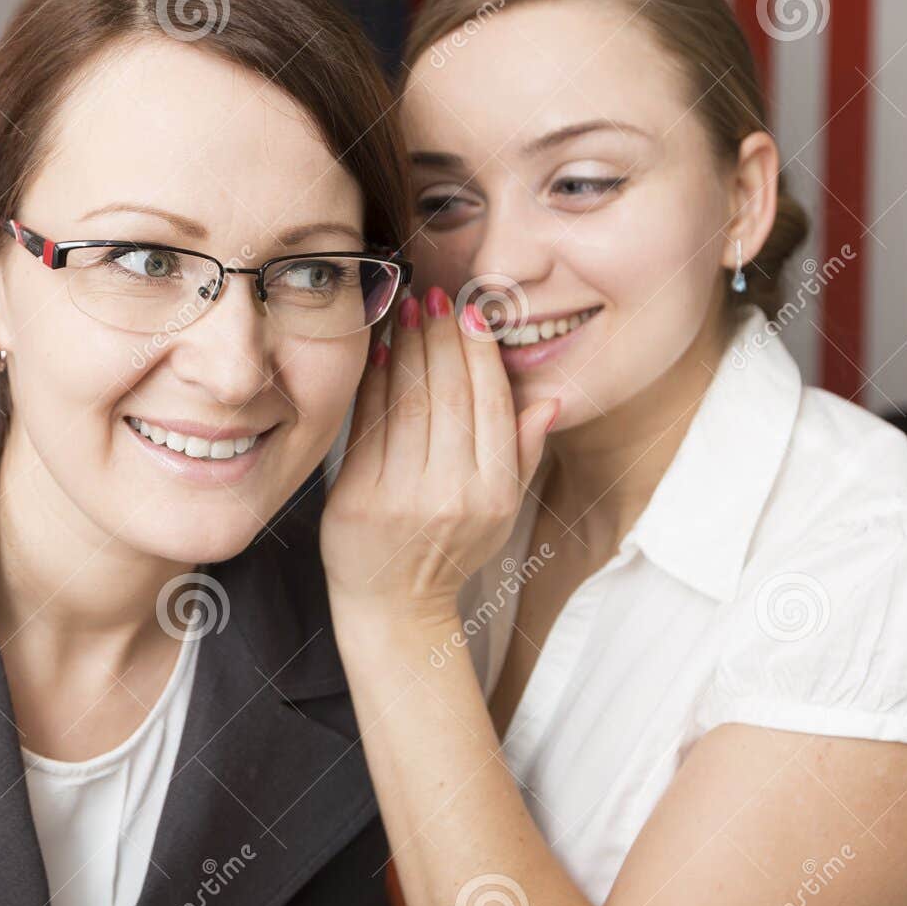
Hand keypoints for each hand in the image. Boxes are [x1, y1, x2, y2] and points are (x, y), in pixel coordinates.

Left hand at [321, 285, 558, 617]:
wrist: (394, 608)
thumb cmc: (451, 552)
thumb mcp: (502, 512)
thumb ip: (523, 455)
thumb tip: (549, 401)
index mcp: (493, 494)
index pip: (492, 404)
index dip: (480, 352)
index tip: (471, 311)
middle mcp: (451, 495)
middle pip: (448, 395)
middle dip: (441, 336)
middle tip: (436, 297)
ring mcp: (400, 497)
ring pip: (408, 403)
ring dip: (408, 348)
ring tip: (409, 310)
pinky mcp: (357, 499)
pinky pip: (368, 426)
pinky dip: (375, 383)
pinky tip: (381, 351)